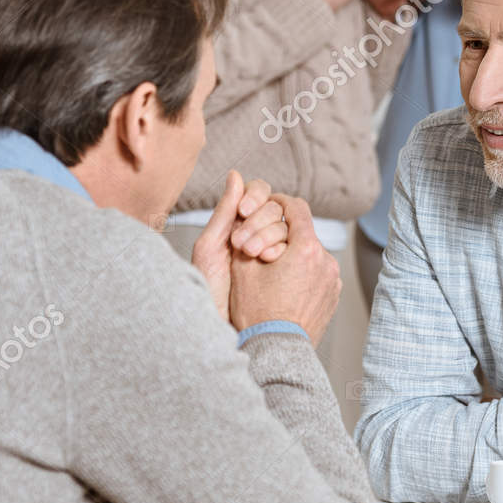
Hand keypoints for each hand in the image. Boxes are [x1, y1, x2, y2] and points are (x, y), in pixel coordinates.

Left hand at [191, 171, 288, 321]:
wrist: (218, 327)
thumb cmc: (206, 289)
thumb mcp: (210, 248)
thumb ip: (224, 212)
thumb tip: (236, 174)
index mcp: (238, 224)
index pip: (258, 193)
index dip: (256, 196)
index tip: (244, 210)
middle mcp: (259, 234)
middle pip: (276, 208)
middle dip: (262, 220)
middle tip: (243, 241)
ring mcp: (275, 252)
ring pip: (288, 228)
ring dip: (273, 235)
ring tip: (257, 255)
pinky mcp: (287, 270)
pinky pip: (296, 250)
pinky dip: (285, 250)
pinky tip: (273, 261)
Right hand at [228, 195, 341, 344]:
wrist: (275, 350)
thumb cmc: (256, 311)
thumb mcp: (242, 266)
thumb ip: (245, 232)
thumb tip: (241, 217)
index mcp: (306, 248)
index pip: (296, 208)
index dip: (279, 202)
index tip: (269, 204)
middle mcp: (326, 261)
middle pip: (304, 232)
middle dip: (283, 234)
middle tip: (262, 243)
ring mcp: (333, 280)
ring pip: (311, 254)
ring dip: (293, 255)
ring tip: (271, 270)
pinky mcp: (333, 296)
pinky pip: (318, 274)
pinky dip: (303, 273)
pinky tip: (284, 287)